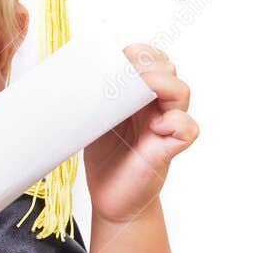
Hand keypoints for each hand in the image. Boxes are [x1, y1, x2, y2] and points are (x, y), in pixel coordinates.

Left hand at [82, 43, 198, 223]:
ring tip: (140, 93)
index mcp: (138, 94)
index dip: (139, 53)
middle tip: (124, 75)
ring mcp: (165, 125)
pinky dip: (176, 122)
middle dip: (147, 64)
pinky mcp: (169, 149)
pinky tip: (156, 127)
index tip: (118, 57)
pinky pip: (188, 128)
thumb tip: (64, 75)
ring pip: (181, 91)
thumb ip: (89, 99)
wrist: (109, 199)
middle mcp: (156, 105)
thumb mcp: (90, 121)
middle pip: (167, 68)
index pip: (151, 59)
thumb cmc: (103, 157)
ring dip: (162, 85)